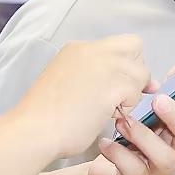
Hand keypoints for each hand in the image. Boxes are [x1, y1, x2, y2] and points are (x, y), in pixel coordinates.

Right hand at [10, 35, 151, 159]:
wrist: (34, 130)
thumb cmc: (47, 116)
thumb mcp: (68, 82)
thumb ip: (95, 76)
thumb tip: (128, 81)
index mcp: (78, 49)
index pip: (119, 44)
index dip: (127, 63)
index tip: (122, 84)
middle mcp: (92, 50)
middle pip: (135, 47)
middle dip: (135, 72)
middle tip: (120, 96)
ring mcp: (103, 65)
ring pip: (140, 72)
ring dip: (131, 93)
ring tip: (108, 109)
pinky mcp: (113, 84)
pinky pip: (136, 92)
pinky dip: (127, 107)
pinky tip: (108, 116)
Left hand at [83, 85, 174, 174]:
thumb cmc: (131, 145)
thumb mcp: (148, 116)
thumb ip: (166, 93)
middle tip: (158, 100)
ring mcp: (158, 171)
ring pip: (163, 157)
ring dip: (143, 135)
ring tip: (122, 122)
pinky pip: (133, 170)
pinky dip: (118, 153)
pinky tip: (105, 142)